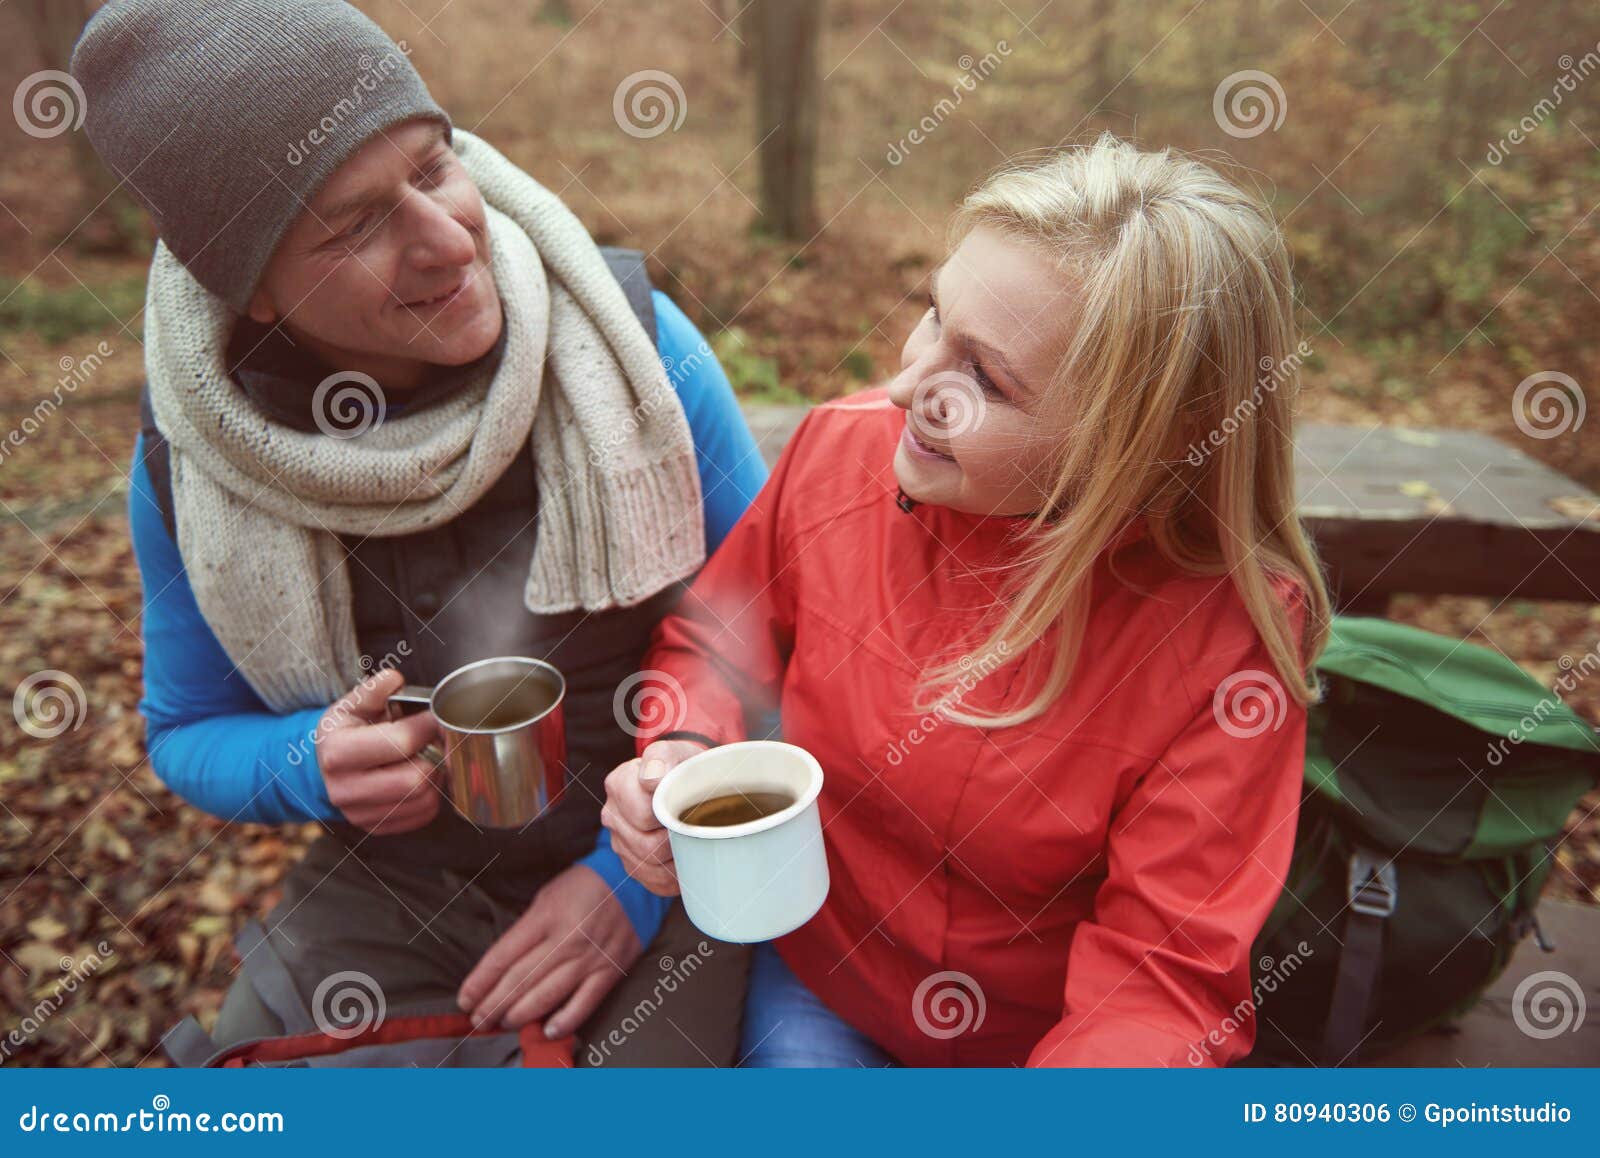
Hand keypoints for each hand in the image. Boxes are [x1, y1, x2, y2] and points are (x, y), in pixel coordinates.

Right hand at [315, 668, 440, 834]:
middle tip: (437, 740)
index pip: (401, 743)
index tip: (436, 716)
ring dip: (436, 776)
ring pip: (423, 801)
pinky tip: (422, 777)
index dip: (428, 726)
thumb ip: (372, 691)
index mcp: (338, 752)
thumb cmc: (342, 733)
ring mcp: (360, 814)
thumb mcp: (348, 706)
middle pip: (415, 780)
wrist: (320, 769)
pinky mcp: (375, 827)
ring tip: (428, 757)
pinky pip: (422, 816)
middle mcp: (345, 789)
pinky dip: (432, 796)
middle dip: (434, 756)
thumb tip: (393, 680)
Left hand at [457, 863, 641, 1035]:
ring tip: (503, 1024)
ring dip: (519, 1015)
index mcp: (546, 916)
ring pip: (547, 996)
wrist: (634, 880)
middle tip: (478, 1020)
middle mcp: (566, 939)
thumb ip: (527, 931)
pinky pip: (584, 1004)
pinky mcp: (611, 971)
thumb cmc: (586, 886)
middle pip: (520, 980)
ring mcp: (590, 958)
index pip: (503, 957)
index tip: (465, 999)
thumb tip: (505, 969)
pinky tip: (547, 1030)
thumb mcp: (547, 897)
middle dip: (493, 1004)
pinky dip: (564, 1021)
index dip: (480, 982)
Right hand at [600, 738, 706, 895]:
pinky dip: (676, 875)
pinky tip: (686, 857)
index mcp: (619, 784)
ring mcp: (620, 842)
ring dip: (678, 860)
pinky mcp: (632, 864)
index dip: (672, 815)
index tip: (689, 804)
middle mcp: (613, 815)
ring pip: (651, 868)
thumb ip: (662, 758)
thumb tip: (650, 780)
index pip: (644, 815)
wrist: (687, 780)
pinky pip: (655, 882)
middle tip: (698, 828)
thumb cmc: (683, 767)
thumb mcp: (677, 753)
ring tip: (694, 843)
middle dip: (677, 840)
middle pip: (647, 847)